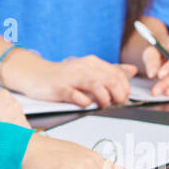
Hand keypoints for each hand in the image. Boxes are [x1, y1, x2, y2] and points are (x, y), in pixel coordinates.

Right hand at [0, 50, 137, 107]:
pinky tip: (86, 105)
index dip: (125, 87)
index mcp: (92, 62)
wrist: (35, 74)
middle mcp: (83, 67)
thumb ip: (110, 70)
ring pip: (97, 87)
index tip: (123, 98)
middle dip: (118, 95)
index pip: (117, 74)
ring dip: (105, 99)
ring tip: (104, 105)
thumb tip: (132, 70)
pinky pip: (78, 97)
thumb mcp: (88, 69)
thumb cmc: (63, 75)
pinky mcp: (60, 89)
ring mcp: (71, 78)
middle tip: (117, 103)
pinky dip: (86, 102)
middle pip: (110, 80)